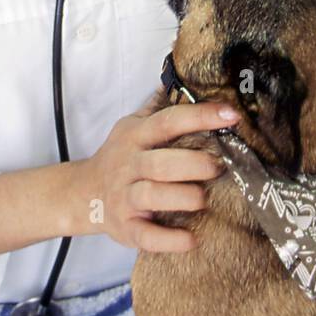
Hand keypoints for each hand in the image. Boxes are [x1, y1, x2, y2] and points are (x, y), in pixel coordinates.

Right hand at [83, 92, 238, 252]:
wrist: (83, 194)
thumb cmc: (120, 158)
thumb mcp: (132, 127)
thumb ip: (158, 106)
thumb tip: (187, 75)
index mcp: (136, 137)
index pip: (168, 121)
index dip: (200, 116)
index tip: (232, 115)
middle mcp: (129, 165)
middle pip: (161, 163)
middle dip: (194, 164)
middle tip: (220, 166)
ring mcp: (126, 197)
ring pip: (152, 196)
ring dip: (183, 197)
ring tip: (203, 199)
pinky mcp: (126, 228)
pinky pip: (146, 236)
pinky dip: (169, 240)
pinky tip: (191, 239)